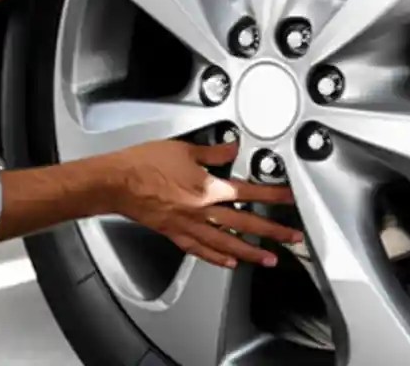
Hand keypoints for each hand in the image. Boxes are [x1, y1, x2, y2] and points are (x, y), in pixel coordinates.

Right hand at [100, 140, 302, 268]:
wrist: (116, 181)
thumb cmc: (143, 164)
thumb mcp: (183, 148)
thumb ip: (212, 151)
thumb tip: (232, 147)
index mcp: (207, 188)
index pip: (249, 193)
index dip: (273, 195)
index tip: (289, 198)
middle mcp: (202, 211)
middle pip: (246, 224)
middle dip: (273, 231)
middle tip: (292, 237)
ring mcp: (188, 225)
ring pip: (227, 243)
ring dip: (251, 252)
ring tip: (268, 259)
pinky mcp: (173, 233)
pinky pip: (199, 249)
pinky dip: (216, 258)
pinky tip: (228, 262)